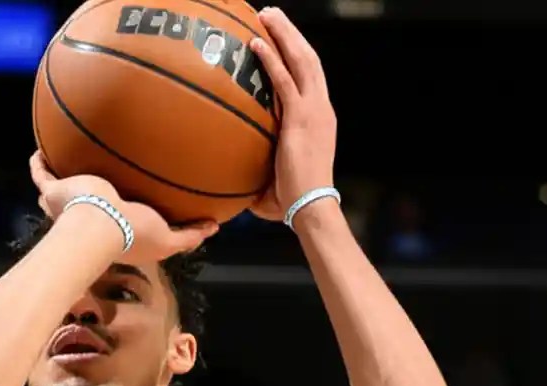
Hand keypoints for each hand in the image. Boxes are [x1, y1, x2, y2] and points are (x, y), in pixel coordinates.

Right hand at [29, 153, 218, 263]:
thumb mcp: (167, 239)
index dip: (122, 216)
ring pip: (62, 192)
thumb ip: (188, 235)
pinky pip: (42, 175)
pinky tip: (40, 150)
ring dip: (62, 182)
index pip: (117, 223)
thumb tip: (212, 228)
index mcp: (113, 229)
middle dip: (87, 198)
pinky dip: (39, 164)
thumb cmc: (132, 232)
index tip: (133, 204)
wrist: (100, 224)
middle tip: (96, 181)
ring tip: (67, 164)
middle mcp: (88, 219)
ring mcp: (67, 205)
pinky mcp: (55, 191)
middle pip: (85, 209)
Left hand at [245, 7, 337, 222]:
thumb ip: (254, 164)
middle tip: (271, 14)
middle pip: (308, 58)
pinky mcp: (302, 117)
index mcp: (318, 117)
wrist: (311, 206)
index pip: (309, 76)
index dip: (295, 53)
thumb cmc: (291, 200)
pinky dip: (271, 59)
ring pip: (301, 60)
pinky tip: (256, 42)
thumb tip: (225, 173)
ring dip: (284, 34)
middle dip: (290, 33)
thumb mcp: (273, 173)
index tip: (279, 37)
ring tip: (266, 15)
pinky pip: (285, 80)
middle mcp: (320, 108)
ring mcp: (314, 110)